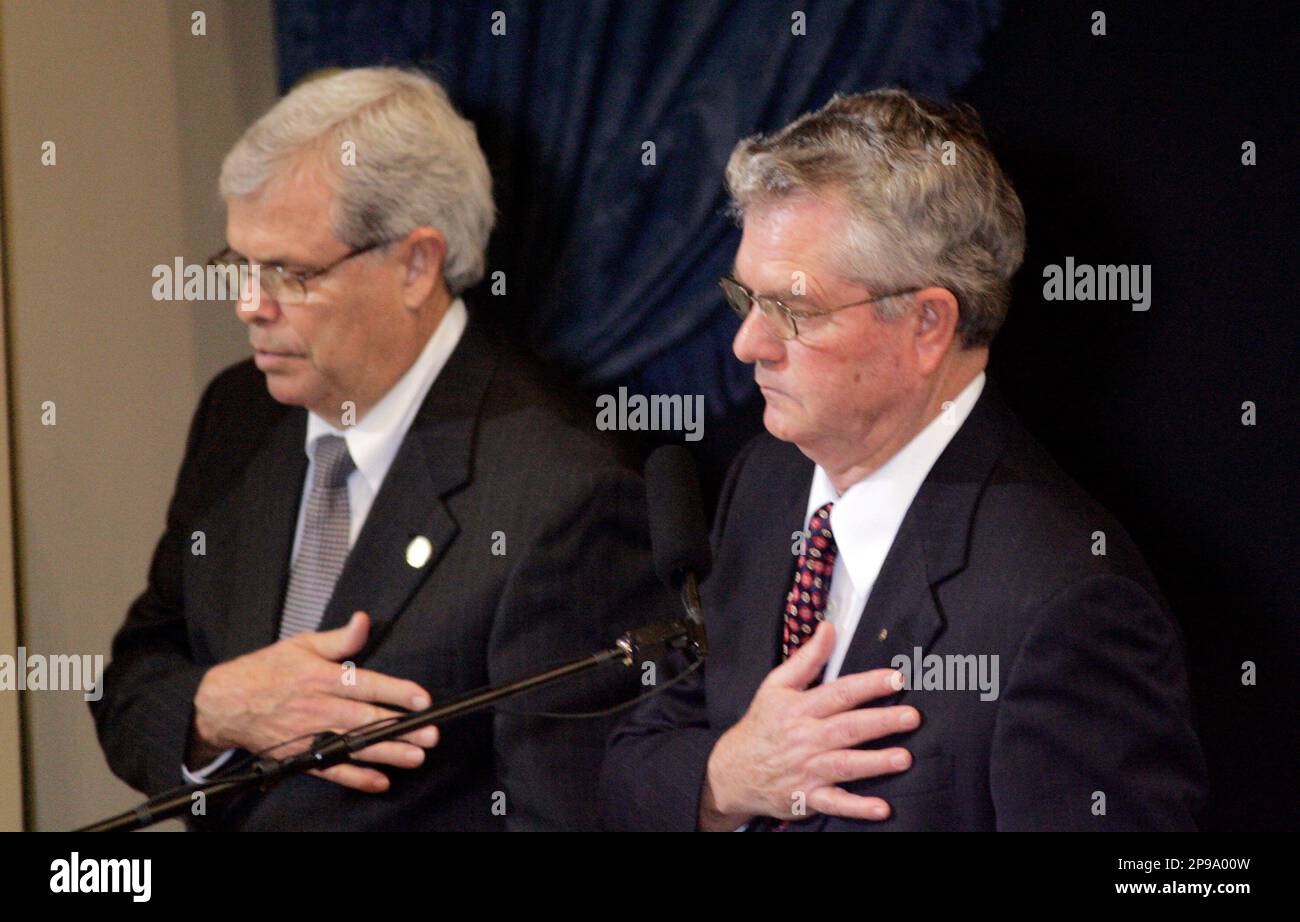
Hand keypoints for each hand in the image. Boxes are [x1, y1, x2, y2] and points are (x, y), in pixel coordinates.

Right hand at [192, 611, 439, 792]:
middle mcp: (318, 708)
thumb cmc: (267, 670)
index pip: (366, 684)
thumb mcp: (302, 645)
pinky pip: (332, 770)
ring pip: (355, 746)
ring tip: (416, 757)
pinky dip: (356, 778)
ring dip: (387, 753)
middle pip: (366, 719)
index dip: (396, 691)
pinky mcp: (301, 756)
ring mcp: (310, 735)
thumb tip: (364, 621)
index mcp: (321, 678)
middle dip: (401, 728)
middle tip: (430, 734)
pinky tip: (381, 780)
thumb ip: (339, 638)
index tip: (422, 698)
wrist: (225, 703)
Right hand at [699, 620, 917, 829]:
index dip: (868, 685)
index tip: (896, 678)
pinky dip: (857, 808)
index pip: (839, 693)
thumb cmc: (762, 724)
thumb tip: (829, 628)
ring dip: (874, 763)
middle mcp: (805, 738)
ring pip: (844, 765)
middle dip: (881, 722)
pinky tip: (881, 808)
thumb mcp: (776, 686)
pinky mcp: (806, 797)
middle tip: (912, 717)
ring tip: (904, 758)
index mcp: (799, 708)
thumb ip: (807, 658)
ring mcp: (806, 769)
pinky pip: (834, 803)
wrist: (733, 770)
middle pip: (847, 728)